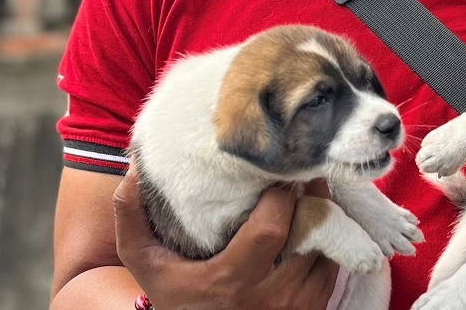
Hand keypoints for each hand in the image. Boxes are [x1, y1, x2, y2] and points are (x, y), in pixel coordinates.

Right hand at [113, 165, 339, 309]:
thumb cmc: (176, 300)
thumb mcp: (145, 264)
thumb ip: (131, 219)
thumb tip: (133, 169)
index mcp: (230, 282)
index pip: (271, 229)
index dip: (282, 195)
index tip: (277, 172)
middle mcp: (270, 297)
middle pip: (310, 232)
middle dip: (312, 196)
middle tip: (303, 171)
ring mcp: (296, 306)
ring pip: (329, 246)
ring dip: (323, 216)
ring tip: (310, 192)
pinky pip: (334, 265)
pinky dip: (329, 241)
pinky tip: (314, 224)